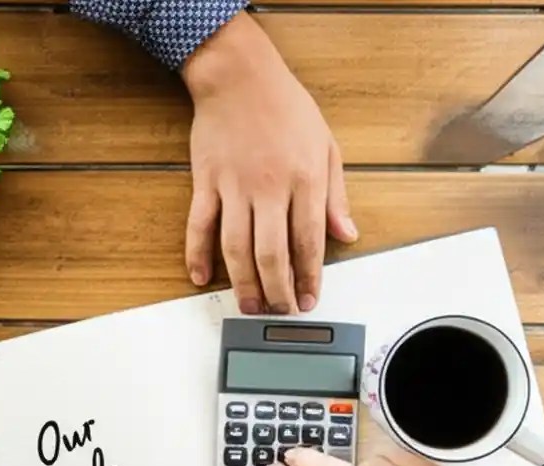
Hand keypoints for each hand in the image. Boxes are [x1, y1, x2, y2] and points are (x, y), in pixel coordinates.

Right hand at [180, 13, 358, 314]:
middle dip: (277, 290)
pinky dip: (197, 254)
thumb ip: (335, 195)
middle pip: (272, 253)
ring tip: (248, 304)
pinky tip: (201, 277)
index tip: (308, 299)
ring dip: (242, 282)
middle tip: (278, 310)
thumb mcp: (326, 146)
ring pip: (236, 247)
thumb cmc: (285, 106)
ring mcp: (234, 186)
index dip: (309, 277)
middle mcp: (270, 187)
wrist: (240, 77)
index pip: (308, 242)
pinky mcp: (206, 181)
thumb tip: (346, 234)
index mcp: (305, 180)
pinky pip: (199, 225)